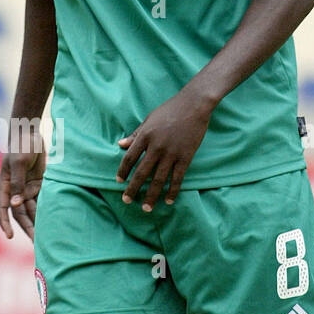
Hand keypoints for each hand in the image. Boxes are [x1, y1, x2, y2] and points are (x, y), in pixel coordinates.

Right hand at [0, 140, 46, 240]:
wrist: (31, 131)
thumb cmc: (22, 144)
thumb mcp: (19, 162)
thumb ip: (18, 183)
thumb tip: (15, 205)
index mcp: (4, 185)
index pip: (2, 208)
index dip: (4, 223)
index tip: (9, 236)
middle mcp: (14, 190)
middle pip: (19, 213)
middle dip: (27, 228)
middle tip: (36, 243)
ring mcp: (26, 188)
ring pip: (31, 210)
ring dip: (37, 222)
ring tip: (47, 238)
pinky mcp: (38, 184)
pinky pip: (41, 201)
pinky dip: (46, 211)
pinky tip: (54, 222)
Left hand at [116, 83, 213, 208]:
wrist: (194, 104)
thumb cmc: (170, 109)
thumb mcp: (149, 119)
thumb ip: (135, 134)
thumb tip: (120, 144)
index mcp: (145, 136)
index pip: (129, 158)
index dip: (123, 171)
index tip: (119, 182)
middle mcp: (156, 146)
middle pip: (141, 172)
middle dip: (132, 188)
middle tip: (126, 200)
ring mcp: (171, 153)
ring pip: (158, 179)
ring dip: (151, 195)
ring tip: (146, 208)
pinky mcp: (185, 157)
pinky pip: (177, 178)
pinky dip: (172, 191)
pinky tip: (168, 200)